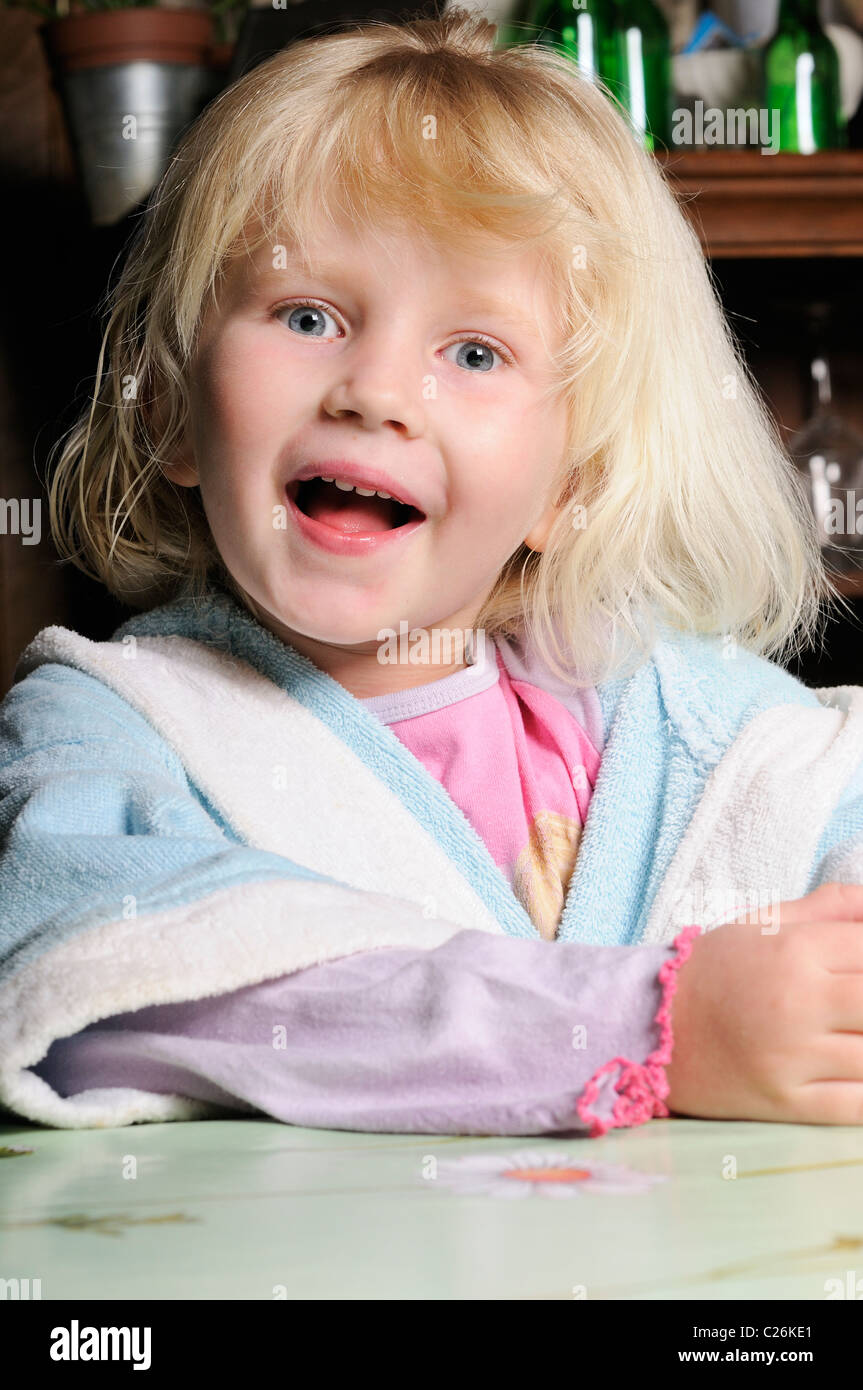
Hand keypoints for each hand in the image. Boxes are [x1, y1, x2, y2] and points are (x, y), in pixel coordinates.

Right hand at [664, 882, 862, 1124]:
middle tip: (856, 1008)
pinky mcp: (785, 1103)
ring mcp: (791, 1057)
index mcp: (794, 950)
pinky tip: (854, 1071)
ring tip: (850, 1033)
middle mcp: (796, 1002)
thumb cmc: (714, 970)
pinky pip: (856, 1107)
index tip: (861, 969)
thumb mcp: (764, 922)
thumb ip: (830, 908)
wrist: (647, 1025)